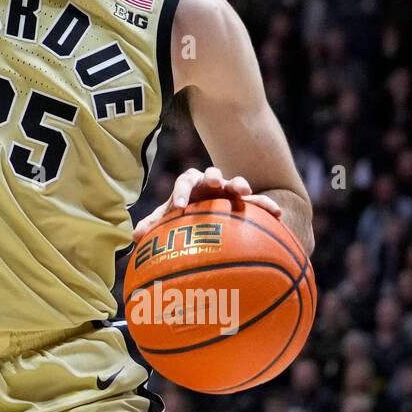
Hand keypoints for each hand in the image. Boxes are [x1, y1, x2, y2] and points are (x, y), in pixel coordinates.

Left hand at [130, 166, 282, 242]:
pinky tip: (277, 213)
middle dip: (213, 177)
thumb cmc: (184, 214)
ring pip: (235, 182)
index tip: (178, 207)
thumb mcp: (168, 219)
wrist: (207, 212)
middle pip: (212, 174)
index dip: (180, 192)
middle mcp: (210, 184)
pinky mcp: (245, 201)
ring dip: (239, 184)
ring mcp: (229, 190)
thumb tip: (134, 237)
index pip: (184, 182)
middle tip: (215, 183)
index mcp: (190, 185)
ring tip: (245, 191)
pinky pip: (257, 201)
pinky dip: (265, 204)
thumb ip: (153, 225)